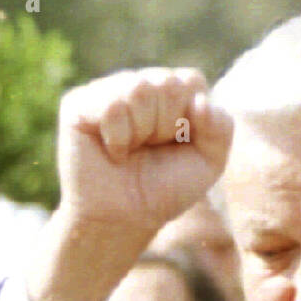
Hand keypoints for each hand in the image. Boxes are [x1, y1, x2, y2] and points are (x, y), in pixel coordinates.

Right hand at [28, 68, 232, 300]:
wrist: (124, 219)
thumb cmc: (164, 190)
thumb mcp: (208, 161)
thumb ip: (221, 126)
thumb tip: (199, 101)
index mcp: (171, 92)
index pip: (191, 81)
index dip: (190, 119)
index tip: (177, 144)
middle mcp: (139, 84)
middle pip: (168, 83)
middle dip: (165, 126)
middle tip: (149, 150)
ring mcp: (108, 91)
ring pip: (140, 88)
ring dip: (142, 131)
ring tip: (131, 150)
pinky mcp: (79, 104)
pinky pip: (112, 105)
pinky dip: (118, 137)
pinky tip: (113, 152)